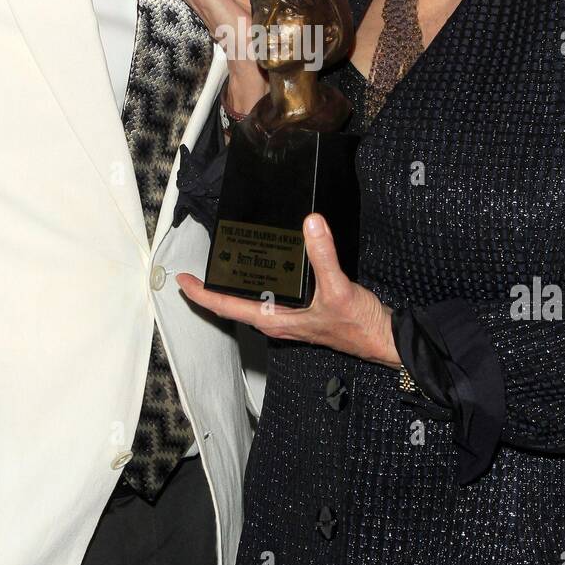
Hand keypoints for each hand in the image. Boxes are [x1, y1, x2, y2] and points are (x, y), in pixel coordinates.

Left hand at [176, 213, 401, 365]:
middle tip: (191, 271)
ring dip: (231, 288)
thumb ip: (323, 255)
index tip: (181, 280)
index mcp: (275, 320)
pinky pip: (267, 297)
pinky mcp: (301, 312)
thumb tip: (310, 224)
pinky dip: (254, 284)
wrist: (383, 339)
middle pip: (232, 305)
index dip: (201, 293)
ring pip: (249, 302)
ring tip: (217, 266)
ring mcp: (288, 318)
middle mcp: (276, 321)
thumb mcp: (338, 287)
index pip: (226, 306)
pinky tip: (260, 270)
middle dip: (210, 290)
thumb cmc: (359, 325)